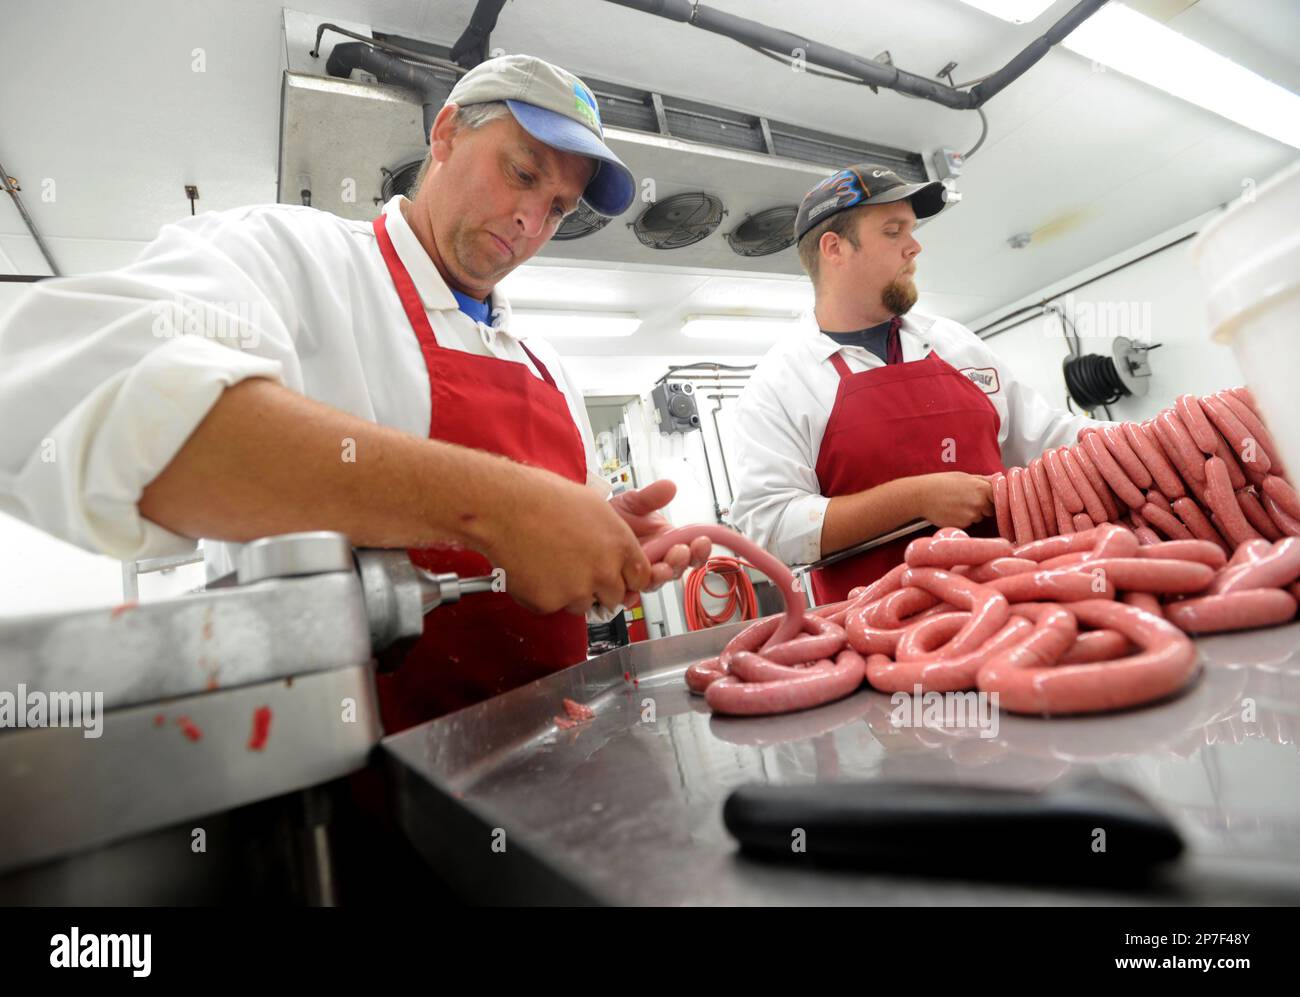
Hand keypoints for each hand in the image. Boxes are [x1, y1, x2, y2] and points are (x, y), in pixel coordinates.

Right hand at [472, 462, 652, 615]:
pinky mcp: (549, 603)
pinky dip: (543, 594)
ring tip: (551, 562)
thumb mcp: (594, 506)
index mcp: (619, 545)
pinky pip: (553, 607)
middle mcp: (603, 571)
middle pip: (615, 597)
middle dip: (600, 587)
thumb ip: (613, 536)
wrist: (503, 506)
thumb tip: (616, 551)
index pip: (641, 578)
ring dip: (570, 592)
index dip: (627, 578)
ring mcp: (576, 590)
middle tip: (578, 569)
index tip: (617, 577)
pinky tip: (534, 569)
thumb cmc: (542, 498)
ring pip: (583, 604)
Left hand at [609, 479, 710, 589]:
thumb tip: (669, 486)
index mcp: (667, 542)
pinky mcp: (623, 584)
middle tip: (680, 552)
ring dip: (662, 576)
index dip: (699, 548)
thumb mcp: (633, 502)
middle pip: (677, 568)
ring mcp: (641, 573)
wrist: (586, 525)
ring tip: (661, 568)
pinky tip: (631, 588)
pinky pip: (630, 594)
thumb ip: (651, 497)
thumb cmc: (614, 516)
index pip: (691, 549)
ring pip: (656, 582)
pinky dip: (631, 594)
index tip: (702, 541)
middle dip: (681, 562)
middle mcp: (658, 560)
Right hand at [913, 472, 994, 527]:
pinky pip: (968, 523)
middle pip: (991, 509)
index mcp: (983, 488)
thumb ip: (984, 480)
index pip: (1000, 497)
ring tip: (956, 504)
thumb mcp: (964, 476)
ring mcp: (972, 516)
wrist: (921, 495)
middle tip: (965, 499)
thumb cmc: (941, 483)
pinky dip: (962, 519)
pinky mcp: (963, 525)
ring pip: (979, 517)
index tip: (987, 497)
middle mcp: (980, 503)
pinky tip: (952, 511)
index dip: (993, 498)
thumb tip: (999, 478)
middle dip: (982, 506)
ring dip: (972, 513)